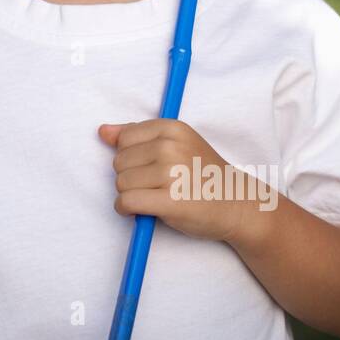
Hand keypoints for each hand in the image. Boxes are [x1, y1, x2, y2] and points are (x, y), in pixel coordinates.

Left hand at [98, 119, 258, 244]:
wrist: (236, 203)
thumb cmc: (202, 174)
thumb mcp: (176, 143)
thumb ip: (138, 135)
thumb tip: (103, 131)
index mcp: (172, 128)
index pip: (124, 139)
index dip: (131, 157)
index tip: (150, 167)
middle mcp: (170, 147)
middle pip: (119, 162)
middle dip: (130, 177)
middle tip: (156, 185)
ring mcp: (171, 173)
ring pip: (120, 184)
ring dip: (130, 195)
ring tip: (155, 197)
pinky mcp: (170, 201)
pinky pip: (126, 202)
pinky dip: (126, 210)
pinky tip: (142, 211)